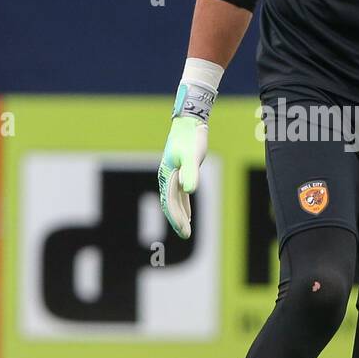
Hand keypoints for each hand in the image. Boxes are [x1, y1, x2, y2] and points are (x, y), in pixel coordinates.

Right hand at [157, 81, 215, 239]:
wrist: (189, 121)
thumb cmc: (191, 138)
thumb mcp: (192, 156)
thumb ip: (190, 173)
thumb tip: (189, 191)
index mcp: (166, 175)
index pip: (170, 202)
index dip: (175, 218)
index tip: (184, 232)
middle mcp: (166, 176)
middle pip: (170, 204)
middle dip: (177, 220)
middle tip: (186, 235)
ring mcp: (172, 174)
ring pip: (174, 200)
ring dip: (179, 215)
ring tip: (185, 229)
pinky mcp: (179, 171)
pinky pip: (179, 193)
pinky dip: (183, 204)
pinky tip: (188, 213)